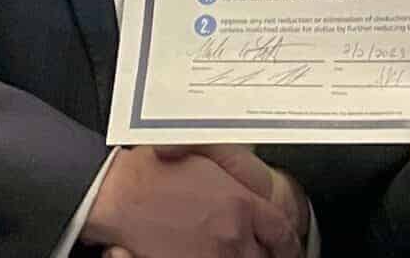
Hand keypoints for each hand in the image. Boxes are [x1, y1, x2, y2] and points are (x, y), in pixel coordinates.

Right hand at [83, 146, 300, 257]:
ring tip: (240, 255)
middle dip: (267, 256)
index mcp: (242, 204)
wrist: (121, 193)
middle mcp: (233, 235)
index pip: (281, 231)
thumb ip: (239, 180)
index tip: (288, 247)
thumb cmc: (155, 172)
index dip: (287, 243)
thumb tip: (257, 195)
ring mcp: (214, 257)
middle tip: (267, 254)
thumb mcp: (210, 160)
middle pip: (265, 256)